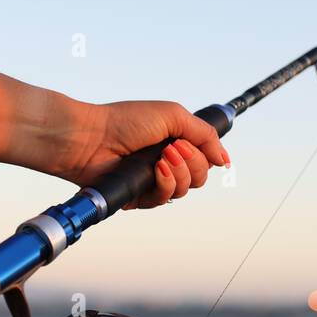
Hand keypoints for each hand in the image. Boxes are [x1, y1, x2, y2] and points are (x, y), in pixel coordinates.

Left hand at [60, 101, 230, 208]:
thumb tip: (225, 159)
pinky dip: (164, 184)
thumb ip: (204, 134)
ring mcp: (151, 181)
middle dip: (192, 162)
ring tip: (161, 157)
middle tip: (172, 147)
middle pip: (199, 177)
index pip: (205, 158)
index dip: (205, 154)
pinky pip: (163, 200)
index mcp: (174, 142)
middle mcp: (165, 162)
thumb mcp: (173, 116)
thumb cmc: (126, 121)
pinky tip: (156, 171)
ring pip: (184, 190)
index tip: (190, 142)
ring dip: (178, 173)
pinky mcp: (137, 196)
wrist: (92, 138)